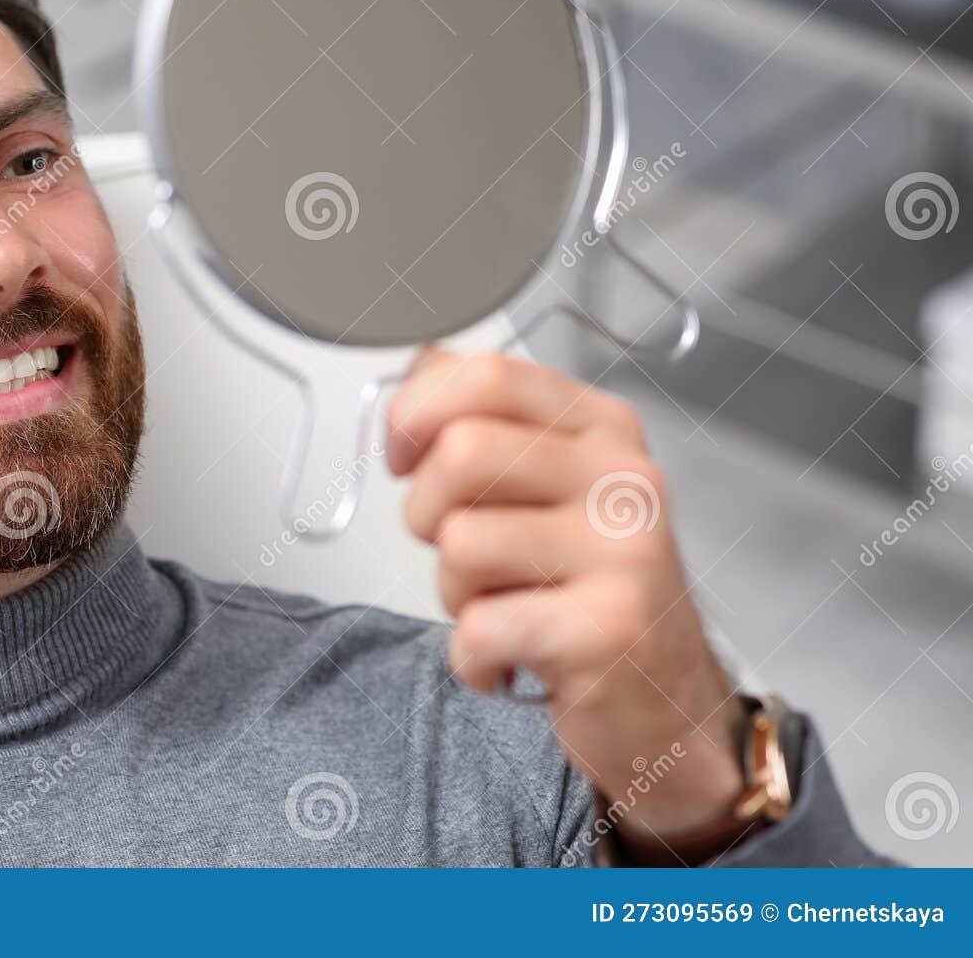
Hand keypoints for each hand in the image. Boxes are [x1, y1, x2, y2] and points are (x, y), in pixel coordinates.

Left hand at [386, 348, 742, 836]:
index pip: (488, 375)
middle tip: (459, 551)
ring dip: (454, 593)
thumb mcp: (547, 485)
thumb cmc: (589, 590)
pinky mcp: (608, 629)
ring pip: (461, 542)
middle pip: (462, 452)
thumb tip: (417, 368)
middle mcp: (622, 478)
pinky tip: (513, 659)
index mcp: (601, 427)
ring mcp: (624, 552)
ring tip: (503, 608)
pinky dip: (472, 658)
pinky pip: (479, 628)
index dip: (416, 413)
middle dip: (425, 512)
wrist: (666, 704)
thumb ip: (483, 421)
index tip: (405, 455)